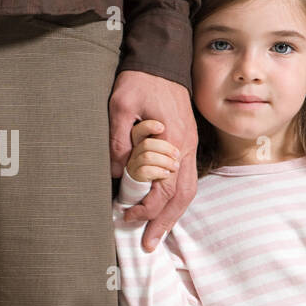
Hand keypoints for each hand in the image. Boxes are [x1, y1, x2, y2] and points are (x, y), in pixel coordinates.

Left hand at [110, 70, 197, 251]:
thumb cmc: (140, 80)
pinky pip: (186, 179)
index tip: (125, 216)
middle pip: (181, 197)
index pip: (163, 188)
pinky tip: (164, 209)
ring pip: (188, 190)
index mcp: (172, 141)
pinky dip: (176, 199)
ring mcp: (189, 146)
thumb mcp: (120, 105)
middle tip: (148, 246)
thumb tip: (115, 173)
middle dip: (164, 223)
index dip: (145, 208)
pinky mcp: (186, 143)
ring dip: (172, 215)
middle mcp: (186, 148)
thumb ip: (118, 140)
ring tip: (156, 234)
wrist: (161, 59)